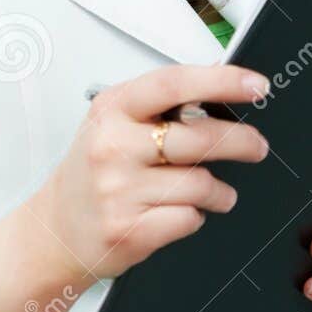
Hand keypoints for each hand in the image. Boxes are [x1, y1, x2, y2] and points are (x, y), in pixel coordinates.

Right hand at [32, 63, 271, 284]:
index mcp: (113, 109)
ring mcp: (118, 190)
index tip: (256, 85)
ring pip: (200, 184)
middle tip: (257, 146)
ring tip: (215, 193)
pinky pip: (189, 219)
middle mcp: (112, 145)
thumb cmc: (92, 172)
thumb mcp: (114, 123)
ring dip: (220, 192)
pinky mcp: (128, 229)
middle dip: (242, 143)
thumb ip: (161, 105)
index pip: (173, 83)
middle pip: (199, 137)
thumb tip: (219, 84)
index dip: (221, 81)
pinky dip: (196, 217)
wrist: (54, 230)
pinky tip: (182, 212)